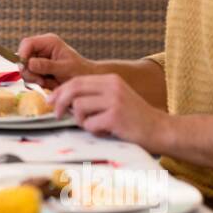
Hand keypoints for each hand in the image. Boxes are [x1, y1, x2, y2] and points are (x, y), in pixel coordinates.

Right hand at [18, 32, 96, 87]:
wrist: (85, 79)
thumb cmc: (79, 71)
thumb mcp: (65, 68)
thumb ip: (47, 66)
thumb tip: (30, 63)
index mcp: (49, 42)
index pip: (27, 43)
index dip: (23, 55)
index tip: (26, 68)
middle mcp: (41, 48)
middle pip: (23, 56)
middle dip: (29, 71)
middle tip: (40, 80)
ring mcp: (39, 58)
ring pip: (25, 68)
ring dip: (34, 78)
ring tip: (48, 82)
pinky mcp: (38, 67)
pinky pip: (29, 75)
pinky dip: (36, 81)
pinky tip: (47, 83)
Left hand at [49, 73, 170, 152]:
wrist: (161, 130)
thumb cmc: (135, 119)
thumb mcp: (115, 100)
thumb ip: (94, 97)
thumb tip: (64, 102)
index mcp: (111, 80)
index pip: (77, 80)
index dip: (60, 91)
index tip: (51, 101)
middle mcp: (112, 86)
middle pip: (74, 89)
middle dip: (60, 102)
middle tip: (57, 115)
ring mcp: (115, 101)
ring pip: (79, 107)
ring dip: (82, 121)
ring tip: (96, 126)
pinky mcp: (116, 117)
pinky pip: (90, 124)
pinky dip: (94, 131)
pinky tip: (107, 132)